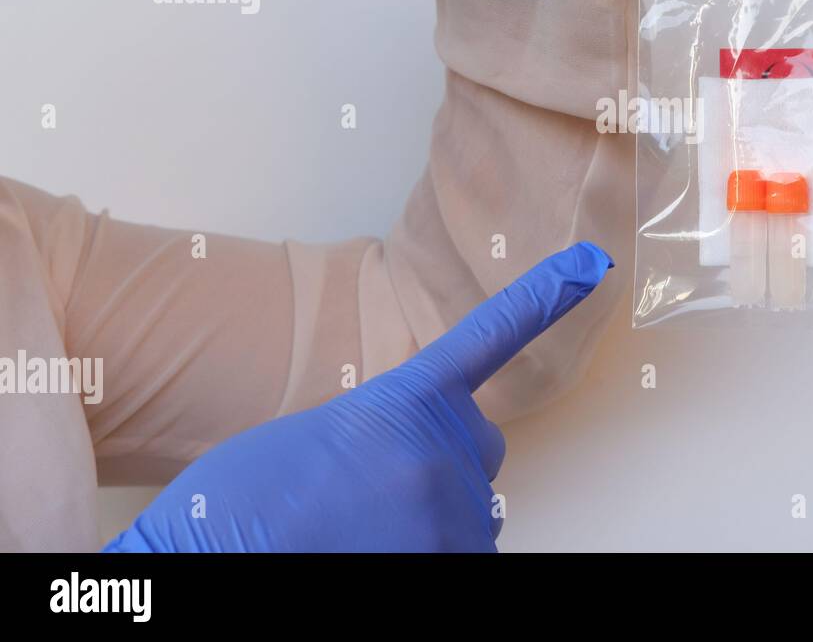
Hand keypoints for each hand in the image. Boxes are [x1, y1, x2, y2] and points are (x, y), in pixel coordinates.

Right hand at [102, 243, 613, 551]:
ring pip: (474, 511)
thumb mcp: (312, 436)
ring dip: (433, 520)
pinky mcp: (449, 562)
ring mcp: (453, 512)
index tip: (588, 264)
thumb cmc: (242, 508)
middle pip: (480, 447)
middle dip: (445, 461)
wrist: (211, 557)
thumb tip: (403, 455)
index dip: (541, 298)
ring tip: (359, 531)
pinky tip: (377, 547)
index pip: (488, 335)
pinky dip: (433, 551)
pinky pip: (469, 552)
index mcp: (403, 399)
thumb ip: (378, 427)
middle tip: (374, 491)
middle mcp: (444, 449)